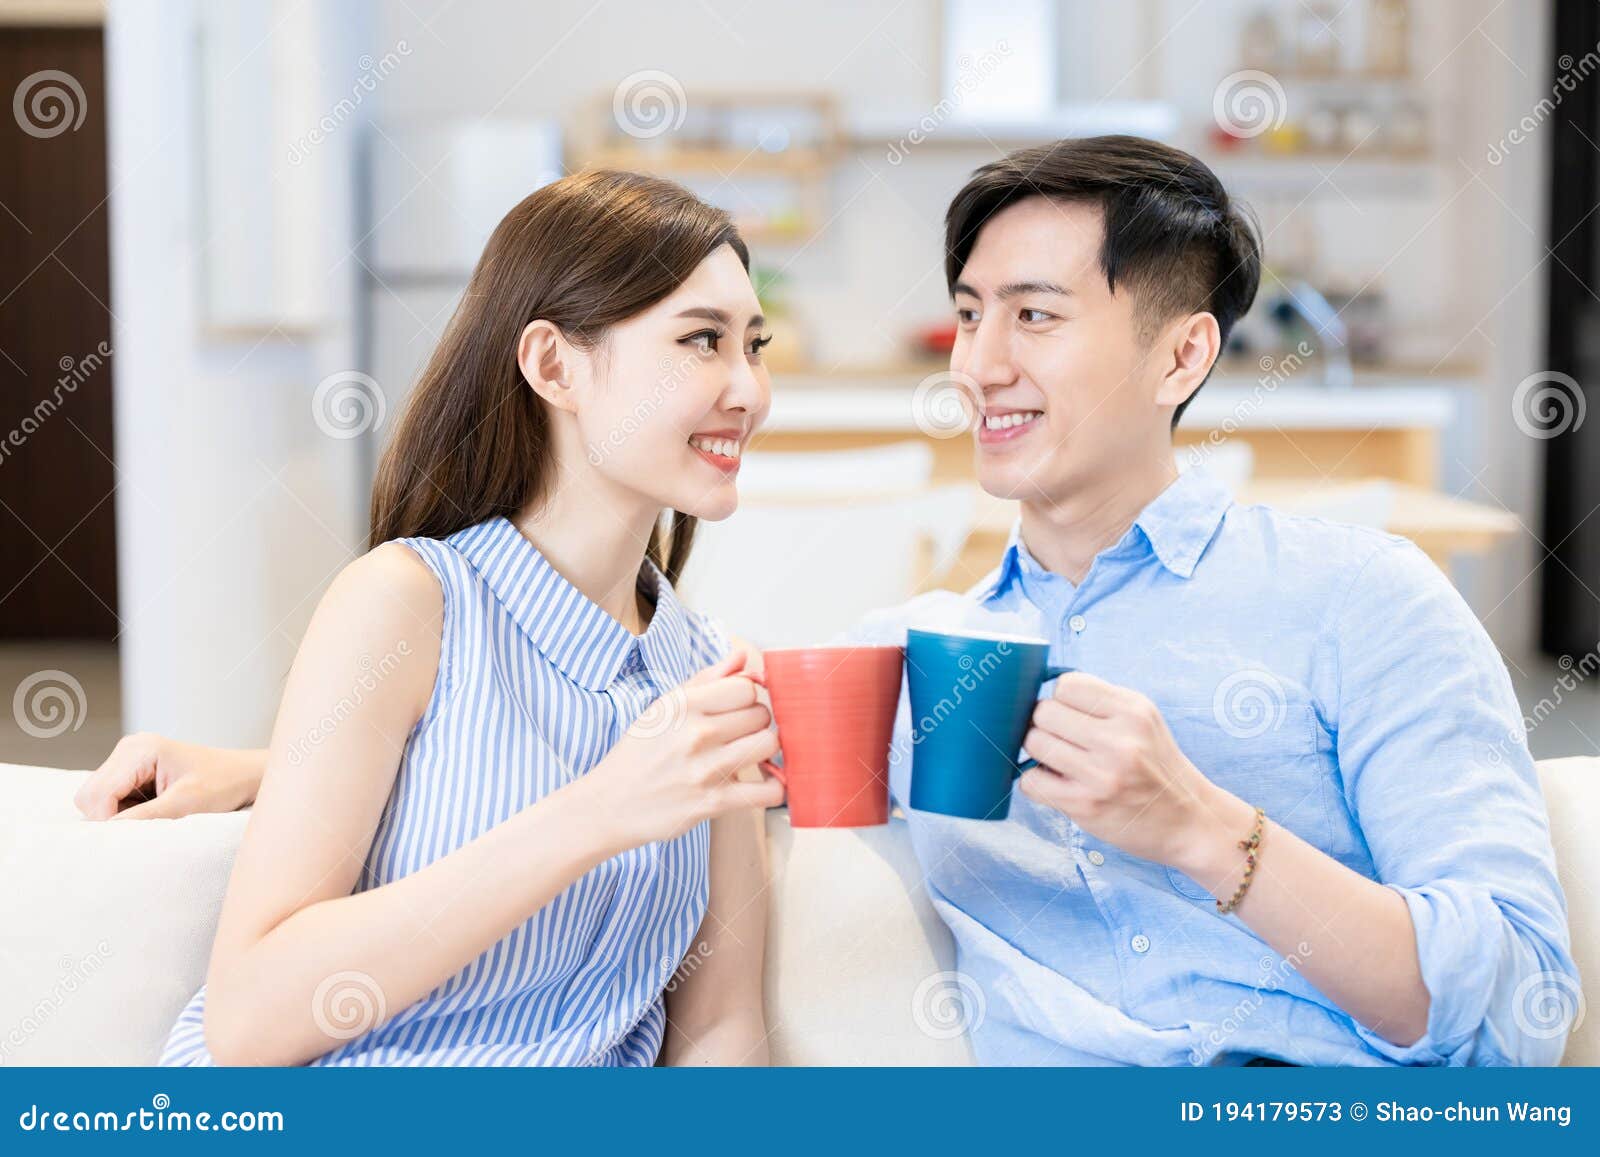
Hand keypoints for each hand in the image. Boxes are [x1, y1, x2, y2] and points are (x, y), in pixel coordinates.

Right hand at [75, 733, 263, 820]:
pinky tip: (155, 807)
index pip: (97, 794)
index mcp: (140, 749)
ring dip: (120, 814)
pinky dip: (127, 810)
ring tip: (158, 811)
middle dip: (111, 816)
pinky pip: (111, 798)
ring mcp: (129, 758)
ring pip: (97, 799)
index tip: (136, 834)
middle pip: (90, 795)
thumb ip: (145, 817)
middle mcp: (129, 748)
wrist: (246, 774)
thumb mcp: (187, 804)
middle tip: (152, 820)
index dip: (109, 821)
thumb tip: (108, 833)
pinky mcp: (133, 770)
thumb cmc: (225, 784)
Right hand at [576, 649, 782, 849]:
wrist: (611, 803)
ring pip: (768, 744)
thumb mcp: (664, 707)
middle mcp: (696, 733)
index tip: (738, 707)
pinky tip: (764, 783)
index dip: (747, 696)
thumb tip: (743, 656)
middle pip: (761, 713)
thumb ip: (707, 679)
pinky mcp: (714, 803)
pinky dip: (775, 788)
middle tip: (740, 733)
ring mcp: (706, 769)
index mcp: (683, 704)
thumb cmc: (640, 752)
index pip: (746, 686)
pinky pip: (768, 792)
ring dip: (765, 749)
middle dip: (756, 721)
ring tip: (749, 753)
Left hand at [1018, 672, 1239, 869]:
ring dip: (1040, 753)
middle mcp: (1120, 740)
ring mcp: (1102, 774)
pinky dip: (1036, 783)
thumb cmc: (1156, 767)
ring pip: (1034, 743)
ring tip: (1060, 763)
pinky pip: (1030, 781)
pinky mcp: (1085, 805)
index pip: (1066, 684)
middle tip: (1063, 741)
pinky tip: (1058, 785)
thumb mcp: (1143, 722)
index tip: (1071, 716)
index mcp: (1133, 711)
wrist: (1189, 821)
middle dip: (1046, 725)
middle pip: (1044, 712)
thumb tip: (1035, 694)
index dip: (1061, 700)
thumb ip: (1100, 703)